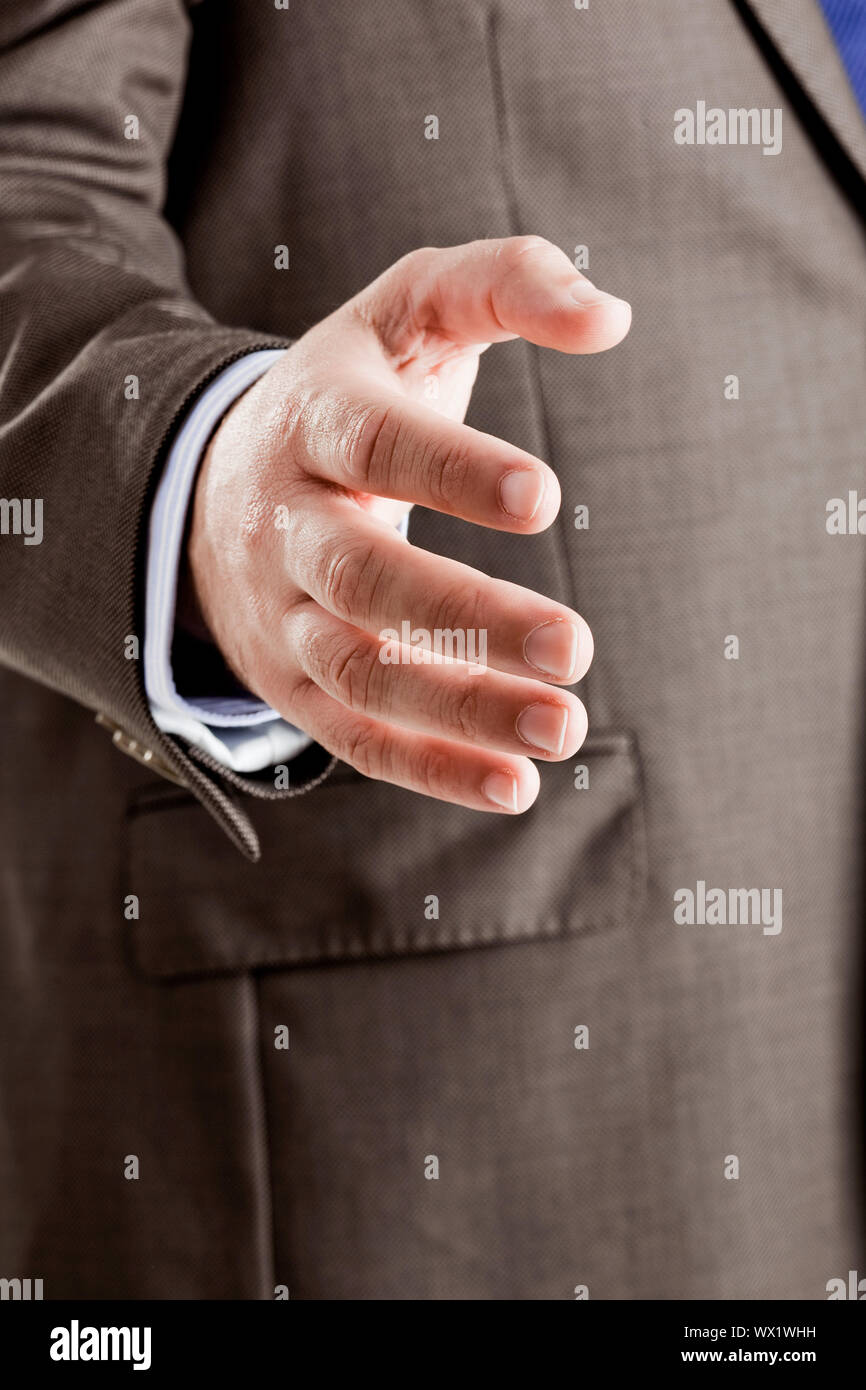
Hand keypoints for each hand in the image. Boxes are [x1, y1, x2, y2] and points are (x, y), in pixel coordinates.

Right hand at [187, 237, 630, 811]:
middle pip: (363, 578)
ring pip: (361, 672)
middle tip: (574, 647)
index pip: (372, 443)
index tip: (542, 498)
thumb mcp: (405, 311)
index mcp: (313, 420)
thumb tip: (615, 317)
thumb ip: (506, 283)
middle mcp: (288, 524)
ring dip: (460, 710)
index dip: (448, 470)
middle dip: (466, 617)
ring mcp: (284, 614)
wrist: (216, 490)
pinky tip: (514, 787)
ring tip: (563, 729)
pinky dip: (430, 769)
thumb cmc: (347, 393)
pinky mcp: (293, 684)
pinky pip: (355, 737)